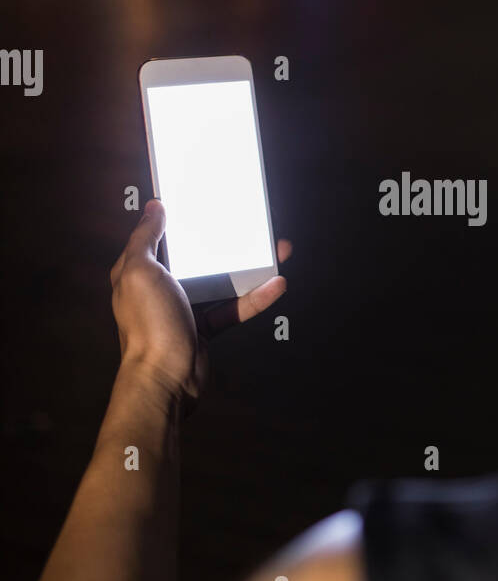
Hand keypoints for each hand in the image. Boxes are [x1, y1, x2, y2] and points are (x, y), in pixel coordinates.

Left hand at [110, 199, 290, 409]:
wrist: (165, 379)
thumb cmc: (149, 323)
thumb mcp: (139, 271)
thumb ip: (145, 237)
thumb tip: (154, 206)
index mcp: (138, 271)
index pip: (157, 237)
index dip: (176, 218)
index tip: (200, 201)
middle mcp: (159, 287)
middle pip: (195, 256)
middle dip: (222, 240)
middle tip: (248, 223)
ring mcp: (183, 308)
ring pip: (220, 280)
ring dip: (248, 267)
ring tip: (276, 250)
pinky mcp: (205, 327)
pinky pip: (233, 307)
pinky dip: (254, 298)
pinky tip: (277, 285)